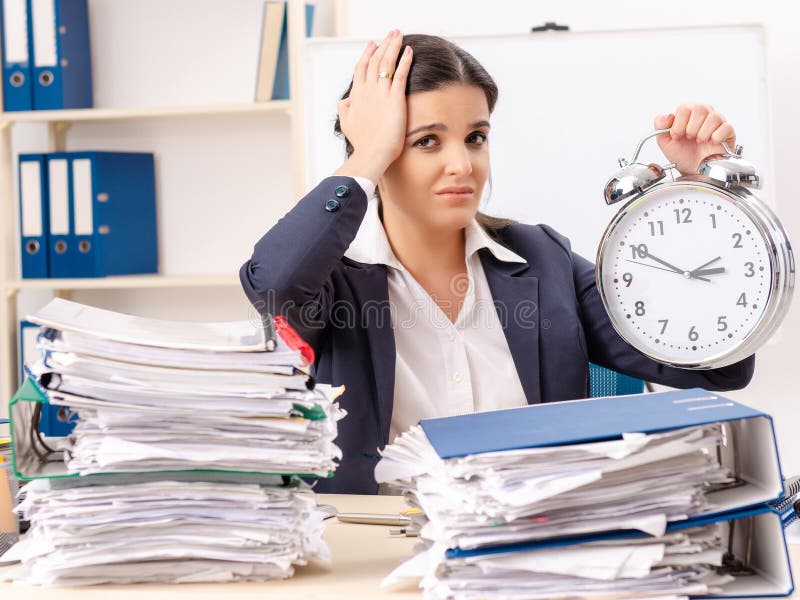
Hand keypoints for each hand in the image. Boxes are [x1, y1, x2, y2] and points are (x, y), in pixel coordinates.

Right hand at [334, 30, 412, 184]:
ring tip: (398, 35)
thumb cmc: (362, 143)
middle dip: (383, 44)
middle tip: (390, 33)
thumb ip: (345, 108)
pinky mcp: (395, 99)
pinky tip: (409, 51)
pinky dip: (405, 60)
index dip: (367, 54)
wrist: (372, 154)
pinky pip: (400, 74)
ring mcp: (381, 93)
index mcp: (356, 95)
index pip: (361, 68)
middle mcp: (367, 90)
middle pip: (375, 60)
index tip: (372, 44)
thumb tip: (345, 99)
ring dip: (393, 46)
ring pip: (387, 63)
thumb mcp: (346, 123)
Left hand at [654, 103, 736, 175]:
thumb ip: (660, 126)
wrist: (692, 170)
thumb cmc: (681, 155)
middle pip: (700, 108)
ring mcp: (717, 122)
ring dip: (703, 134)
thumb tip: (666, 116)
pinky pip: (726, 127)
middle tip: (689, 139)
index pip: (684, 107)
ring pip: (714, 117)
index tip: (677, 136)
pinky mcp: (728, 131)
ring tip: (699, 142)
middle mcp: (704, 114)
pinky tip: (711, 143)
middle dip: (691, 129)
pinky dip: (717, 137)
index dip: (679, 124)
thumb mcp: (665, 142)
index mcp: (688, 113)